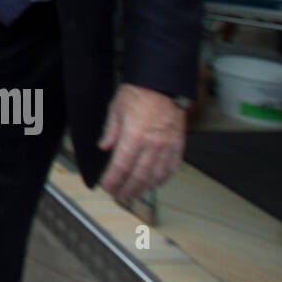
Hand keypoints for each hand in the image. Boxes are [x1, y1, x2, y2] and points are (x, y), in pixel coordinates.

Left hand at [97, 82, 185, 204]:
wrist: (163, 84)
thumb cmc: (138, 94)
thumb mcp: (116, 109)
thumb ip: (110, 131)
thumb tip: (103, 147)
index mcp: (133, 136)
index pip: (121, 166)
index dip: (113, 180)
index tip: (107, 187)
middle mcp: (151, 144)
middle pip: (138, 175)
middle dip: (127, 189)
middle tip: (119, 196)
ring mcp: (166, 146)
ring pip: (156, 175)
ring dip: (144, 188)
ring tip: (135, 194)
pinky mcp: (178, 144)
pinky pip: (172, 167)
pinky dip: (163, 178)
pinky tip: (155, 183)